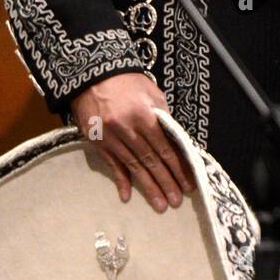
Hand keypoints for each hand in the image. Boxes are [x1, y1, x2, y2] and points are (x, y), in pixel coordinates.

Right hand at [72, 72, 196, 211]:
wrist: (92, 74)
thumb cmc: (127, 81)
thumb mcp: (152, 93)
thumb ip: (163, 117)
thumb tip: (174, 140)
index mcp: (144, 116)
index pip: (165, 148)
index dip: (177, 168)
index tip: (187, 184)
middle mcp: (127, 129)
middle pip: (150, 161)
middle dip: (165, 182)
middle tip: (176, 202)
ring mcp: (110, 137)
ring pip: (133, 166)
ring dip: (148, 187)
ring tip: (160, 205)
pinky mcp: (97, 142)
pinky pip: (112, 164)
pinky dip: (121, 180)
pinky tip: (128, 196)